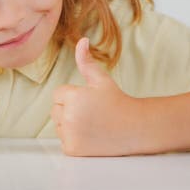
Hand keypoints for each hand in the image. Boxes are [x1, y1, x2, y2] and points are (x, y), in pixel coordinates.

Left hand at [50, 37, 145, 155]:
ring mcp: (70, 135)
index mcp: (73, 97)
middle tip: (91, 111)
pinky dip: (73, 139)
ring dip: (69, 124)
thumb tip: (81, 40)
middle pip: (55, 109)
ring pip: (58, 125)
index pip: (58, 94)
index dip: (73, 95)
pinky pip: (63, 140)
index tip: (89, 100)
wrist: (134, 128)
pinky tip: (90, 135)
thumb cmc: (117, 101)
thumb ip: (86, 61)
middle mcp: (68, 117)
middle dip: (68, 109)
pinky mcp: (72, 149)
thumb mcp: (101, 79)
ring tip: (91, 123)